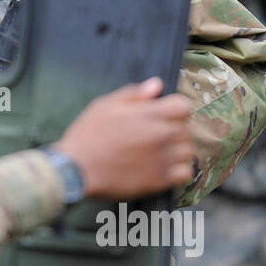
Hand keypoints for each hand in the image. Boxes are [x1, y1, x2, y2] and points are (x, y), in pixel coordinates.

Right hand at [53, 77, 194, 199]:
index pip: (184, 106)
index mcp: (150, 114)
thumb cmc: (88, 135)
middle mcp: (161, 135)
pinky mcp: (159, 180)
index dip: (174, 109)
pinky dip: (179, 171)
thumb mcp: (105, 105)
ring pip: (188, 151)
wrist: (77, 169)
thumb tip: (156, 84)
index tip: (163, 115)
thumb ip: (133, 94)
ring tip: (160, 153)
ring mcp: (162, 159)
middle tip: (154, 136)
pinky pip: (185, 173)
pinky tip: (164, 168)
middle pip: (186, 129)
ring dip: (178, 150)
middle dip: (174, 130)